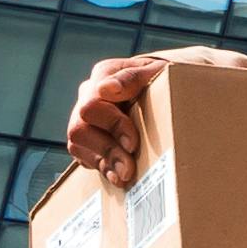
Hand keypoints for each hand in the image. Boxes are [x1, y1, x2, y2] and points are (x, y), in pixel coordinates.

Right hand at [66, 55, 162, 187]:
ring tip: (126, 175)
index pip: (93, 104)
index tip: (133, 143)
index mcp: (104, 75)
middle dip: (107, 150)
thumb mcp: (157, 70)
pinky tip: (119, 177)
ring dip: (104, 162)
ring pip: (78, 144)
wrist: (169, 84)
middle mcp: (88, 95)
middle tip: (129, 169)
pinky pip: (84, 156)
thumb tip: (106, 89)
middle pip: (79, 128)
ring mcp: (85, 116)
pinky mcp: (89, 138)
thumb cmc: (165, 76)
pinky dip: (103, 168)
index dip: (112, 126)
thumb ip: (132, 77)